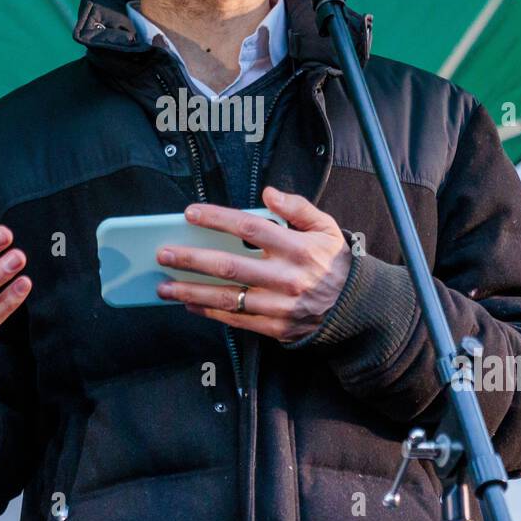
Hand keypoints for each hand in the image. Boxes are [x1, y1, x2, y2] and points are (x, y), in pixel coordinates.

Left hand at [154, 186, 351, 342]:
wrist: (357, 309)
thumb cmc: (334, 263)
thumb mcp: (327, 228)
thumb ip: (299, 208)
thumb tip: (269, 193)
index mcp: (298, 248)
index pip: (250, 228)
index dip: (217, 219)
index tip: (190, 213)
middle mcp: (287, 277)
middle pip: (230, 266)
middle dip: (192, 259)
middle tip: (163, 254)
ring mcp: (280, 306)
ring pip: (227, 297)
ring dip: (191, 291)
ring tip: (164, 286)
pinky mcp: (276, 327)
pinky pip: (236, 319)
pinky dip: (209, 312)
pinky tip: (189, 303)